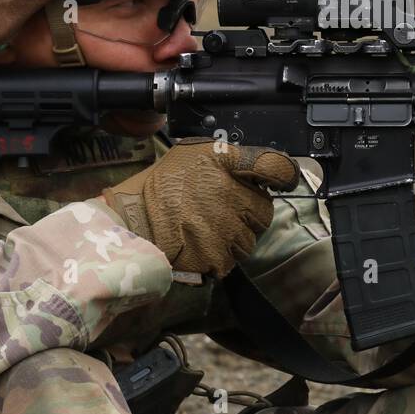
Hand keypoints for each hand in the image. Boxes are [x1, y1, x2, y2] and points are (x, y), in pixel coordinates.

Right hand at [103, 138, 299, 275]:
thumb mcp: (193, 153)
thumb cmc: (159, 185)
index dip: (284, 174)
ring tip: (206, 228)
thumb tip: (257, 168)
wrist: (130, 221)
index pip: (276, 166)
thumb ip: (228, 159)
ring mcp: (226, 228)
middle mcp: (232, 194)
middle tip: (222, 210)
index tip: (283, 180)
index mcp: (226, 164)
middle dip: (249, 213)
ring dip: (235, 237)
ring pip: (250, 239)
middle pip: (264, 211)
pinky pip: (232, 260)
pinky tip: (199, 244)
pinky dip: (219, 256)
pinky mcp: (218, 256)